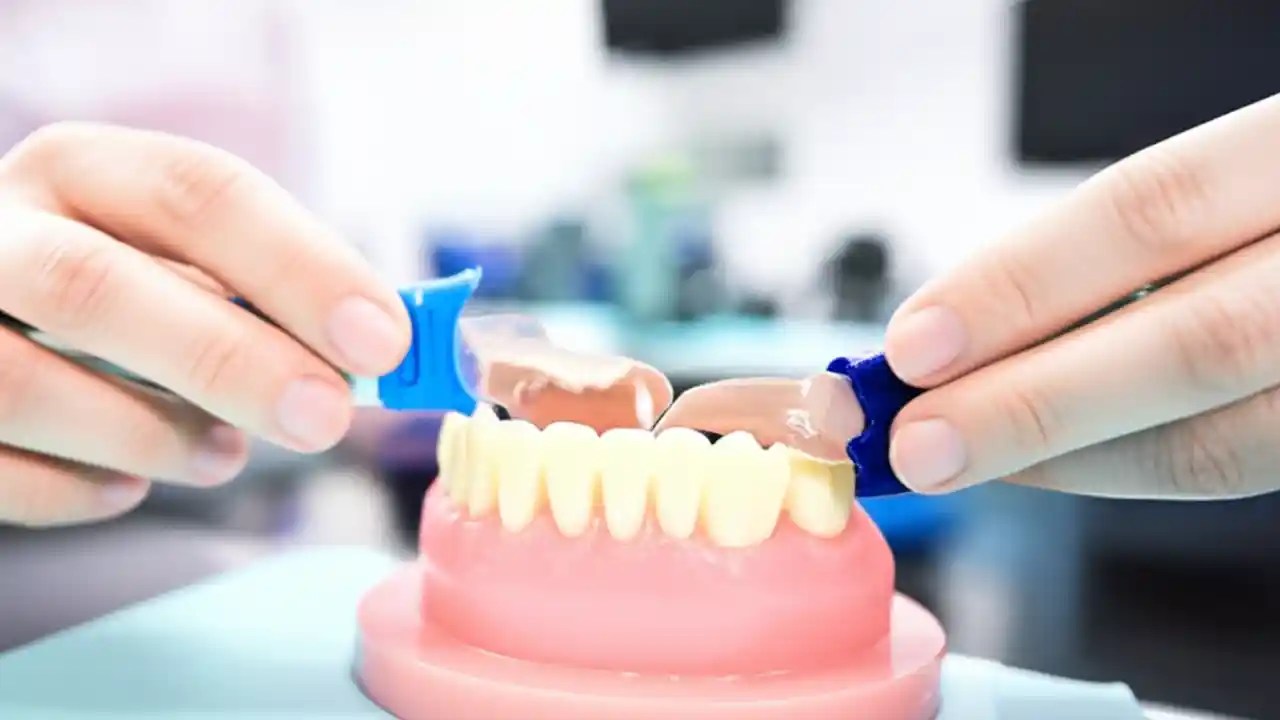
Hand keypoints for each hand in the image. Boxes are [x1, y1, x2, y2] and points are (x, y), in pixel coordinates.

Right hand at [0, 123, 409, 525]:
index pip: (196, 192)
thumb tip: (391, 353)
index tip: (383, 339)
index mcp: (83, 170)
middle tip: (323, 417)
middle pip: (95, 286)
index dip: (298, 266)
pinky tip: (130, 486)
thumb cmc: (122, 291)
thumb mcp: (185, 261)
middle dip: (226, 359)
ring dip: (149, 435)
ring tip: (222, 456)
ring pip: (24, 384)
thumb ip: (270, 295)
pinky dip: (77, 490)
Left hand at [884, 94, 1279, 499]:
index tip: (913, 343)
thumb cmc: (1277, 210)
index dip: (1019, 284)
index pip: (1152, 210)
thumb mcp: (1235, 174)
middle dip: (1032, 403)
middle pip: (1196, 341)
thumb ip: (1125, 243)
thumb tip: (954, 329)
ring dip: (1074, 457)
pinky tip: (1057, 461)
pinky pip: (1252, 463)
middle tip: (915, 445)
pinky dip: (1135, 468)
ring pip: (1232, 435)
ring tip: (965, 462)